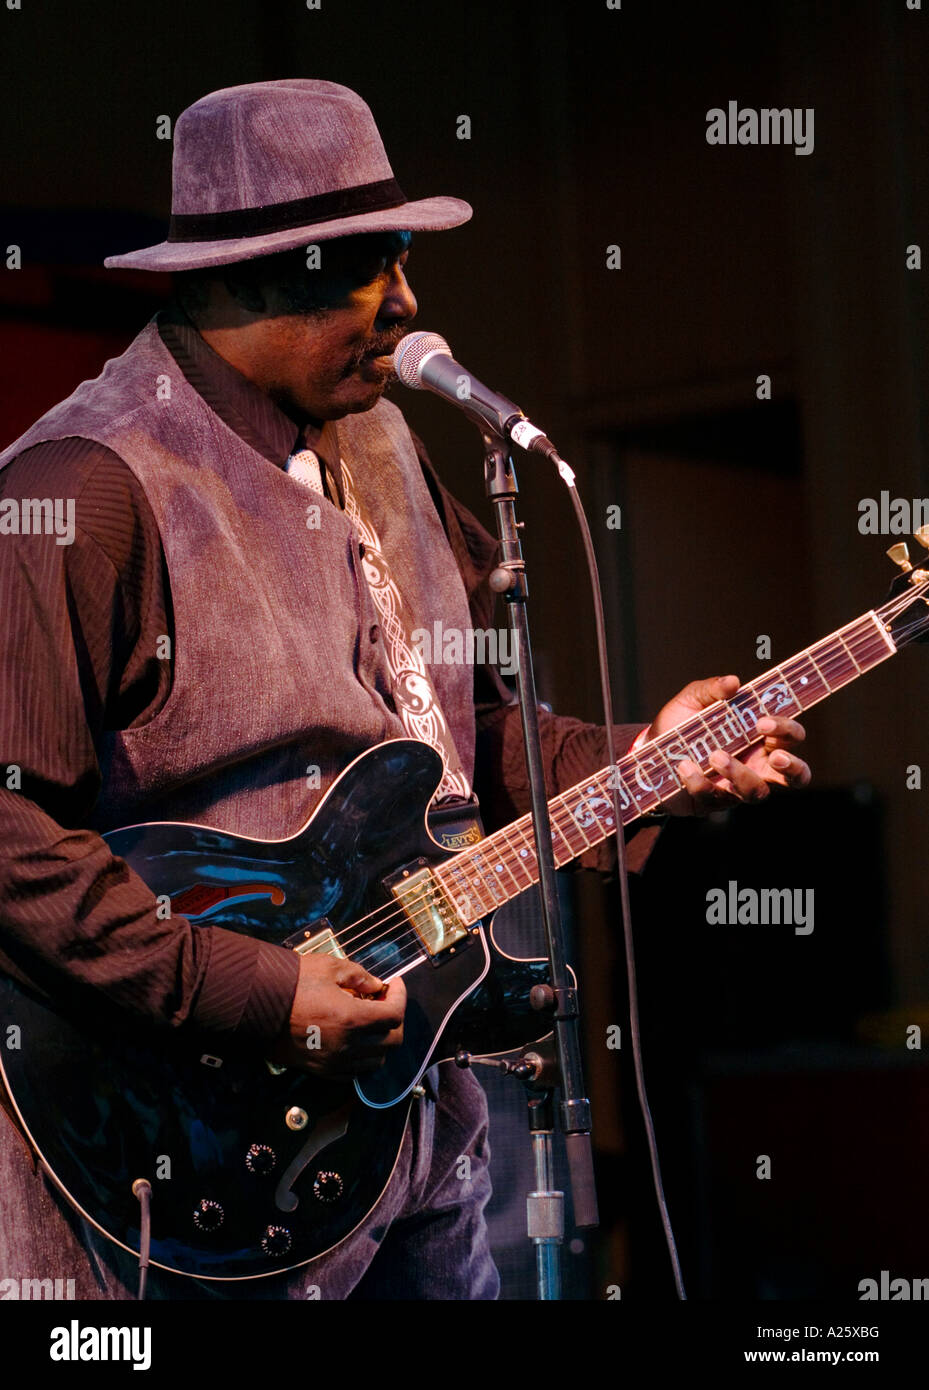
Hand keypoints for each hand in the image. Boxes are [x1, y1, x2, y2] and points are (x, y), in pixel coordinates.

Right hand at [267, 954, 405, 1077]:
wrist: (256, 1005)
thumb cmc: (292, 982)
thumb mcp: (329, 968)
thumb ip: (359, 977)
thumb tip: (377, 986)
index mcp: (351, 1019)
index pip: (394, 1015)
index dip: (400, 997)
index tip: (394, 984)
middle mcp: (347, 1046)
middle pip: (392, 1041)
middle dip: (395, 1019)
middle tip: (384, 1002)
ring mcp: (334, 1061)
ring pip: (376, 1061)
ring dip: (381, 1041)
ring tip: (371, 1021)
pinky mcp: (321, 1070)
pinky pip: (354, 1072)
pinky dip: (363, 1058)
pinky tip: (355, 1039)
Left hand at [647, 675, 811, 816]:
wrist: (647, 749)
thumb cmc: (680, 722)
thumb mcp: (692, 699)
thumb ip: (712, 689)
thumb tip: (733, 682)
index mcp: (760, 738)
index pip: (791, 737)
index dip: (787, 729)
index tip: (762, 721)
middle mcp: (756, 766)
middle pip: (797, 777)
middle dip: (793, 768)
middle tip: (775, 757)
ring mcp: (736, 788)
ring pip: (757, 793)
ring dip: (740, 775)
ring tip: (715, 755)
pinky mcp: (712, 802)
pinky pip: (714, 799)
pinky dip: (699, 782)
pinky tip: (684, 767)